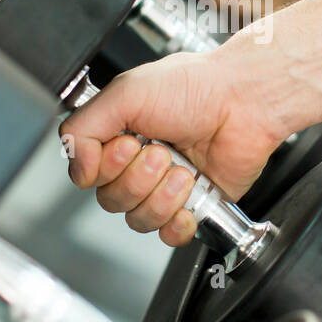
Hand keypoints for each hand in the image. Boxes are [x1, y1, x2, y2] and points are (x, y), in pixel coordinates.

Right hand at [60, 51, 287, 245]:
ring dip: (160, 195)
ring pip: (138, 219)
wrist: (245, 102)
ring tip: (183, 169)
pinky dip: (176, 221)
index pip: (87, 173)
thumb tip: (76, 167)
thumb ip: (83, 127)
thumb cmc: (197, 87)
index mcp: (118, 134)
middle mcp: (138, 163)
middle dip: (137, 179)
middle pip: (110, 200)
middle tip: (161, 151)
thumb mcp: (125, 92)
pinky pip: (168, 234)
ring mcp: (164, 186)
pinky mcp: (192, 205)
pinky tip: (188, 198)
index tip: (128, 143)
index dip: (105, 167)